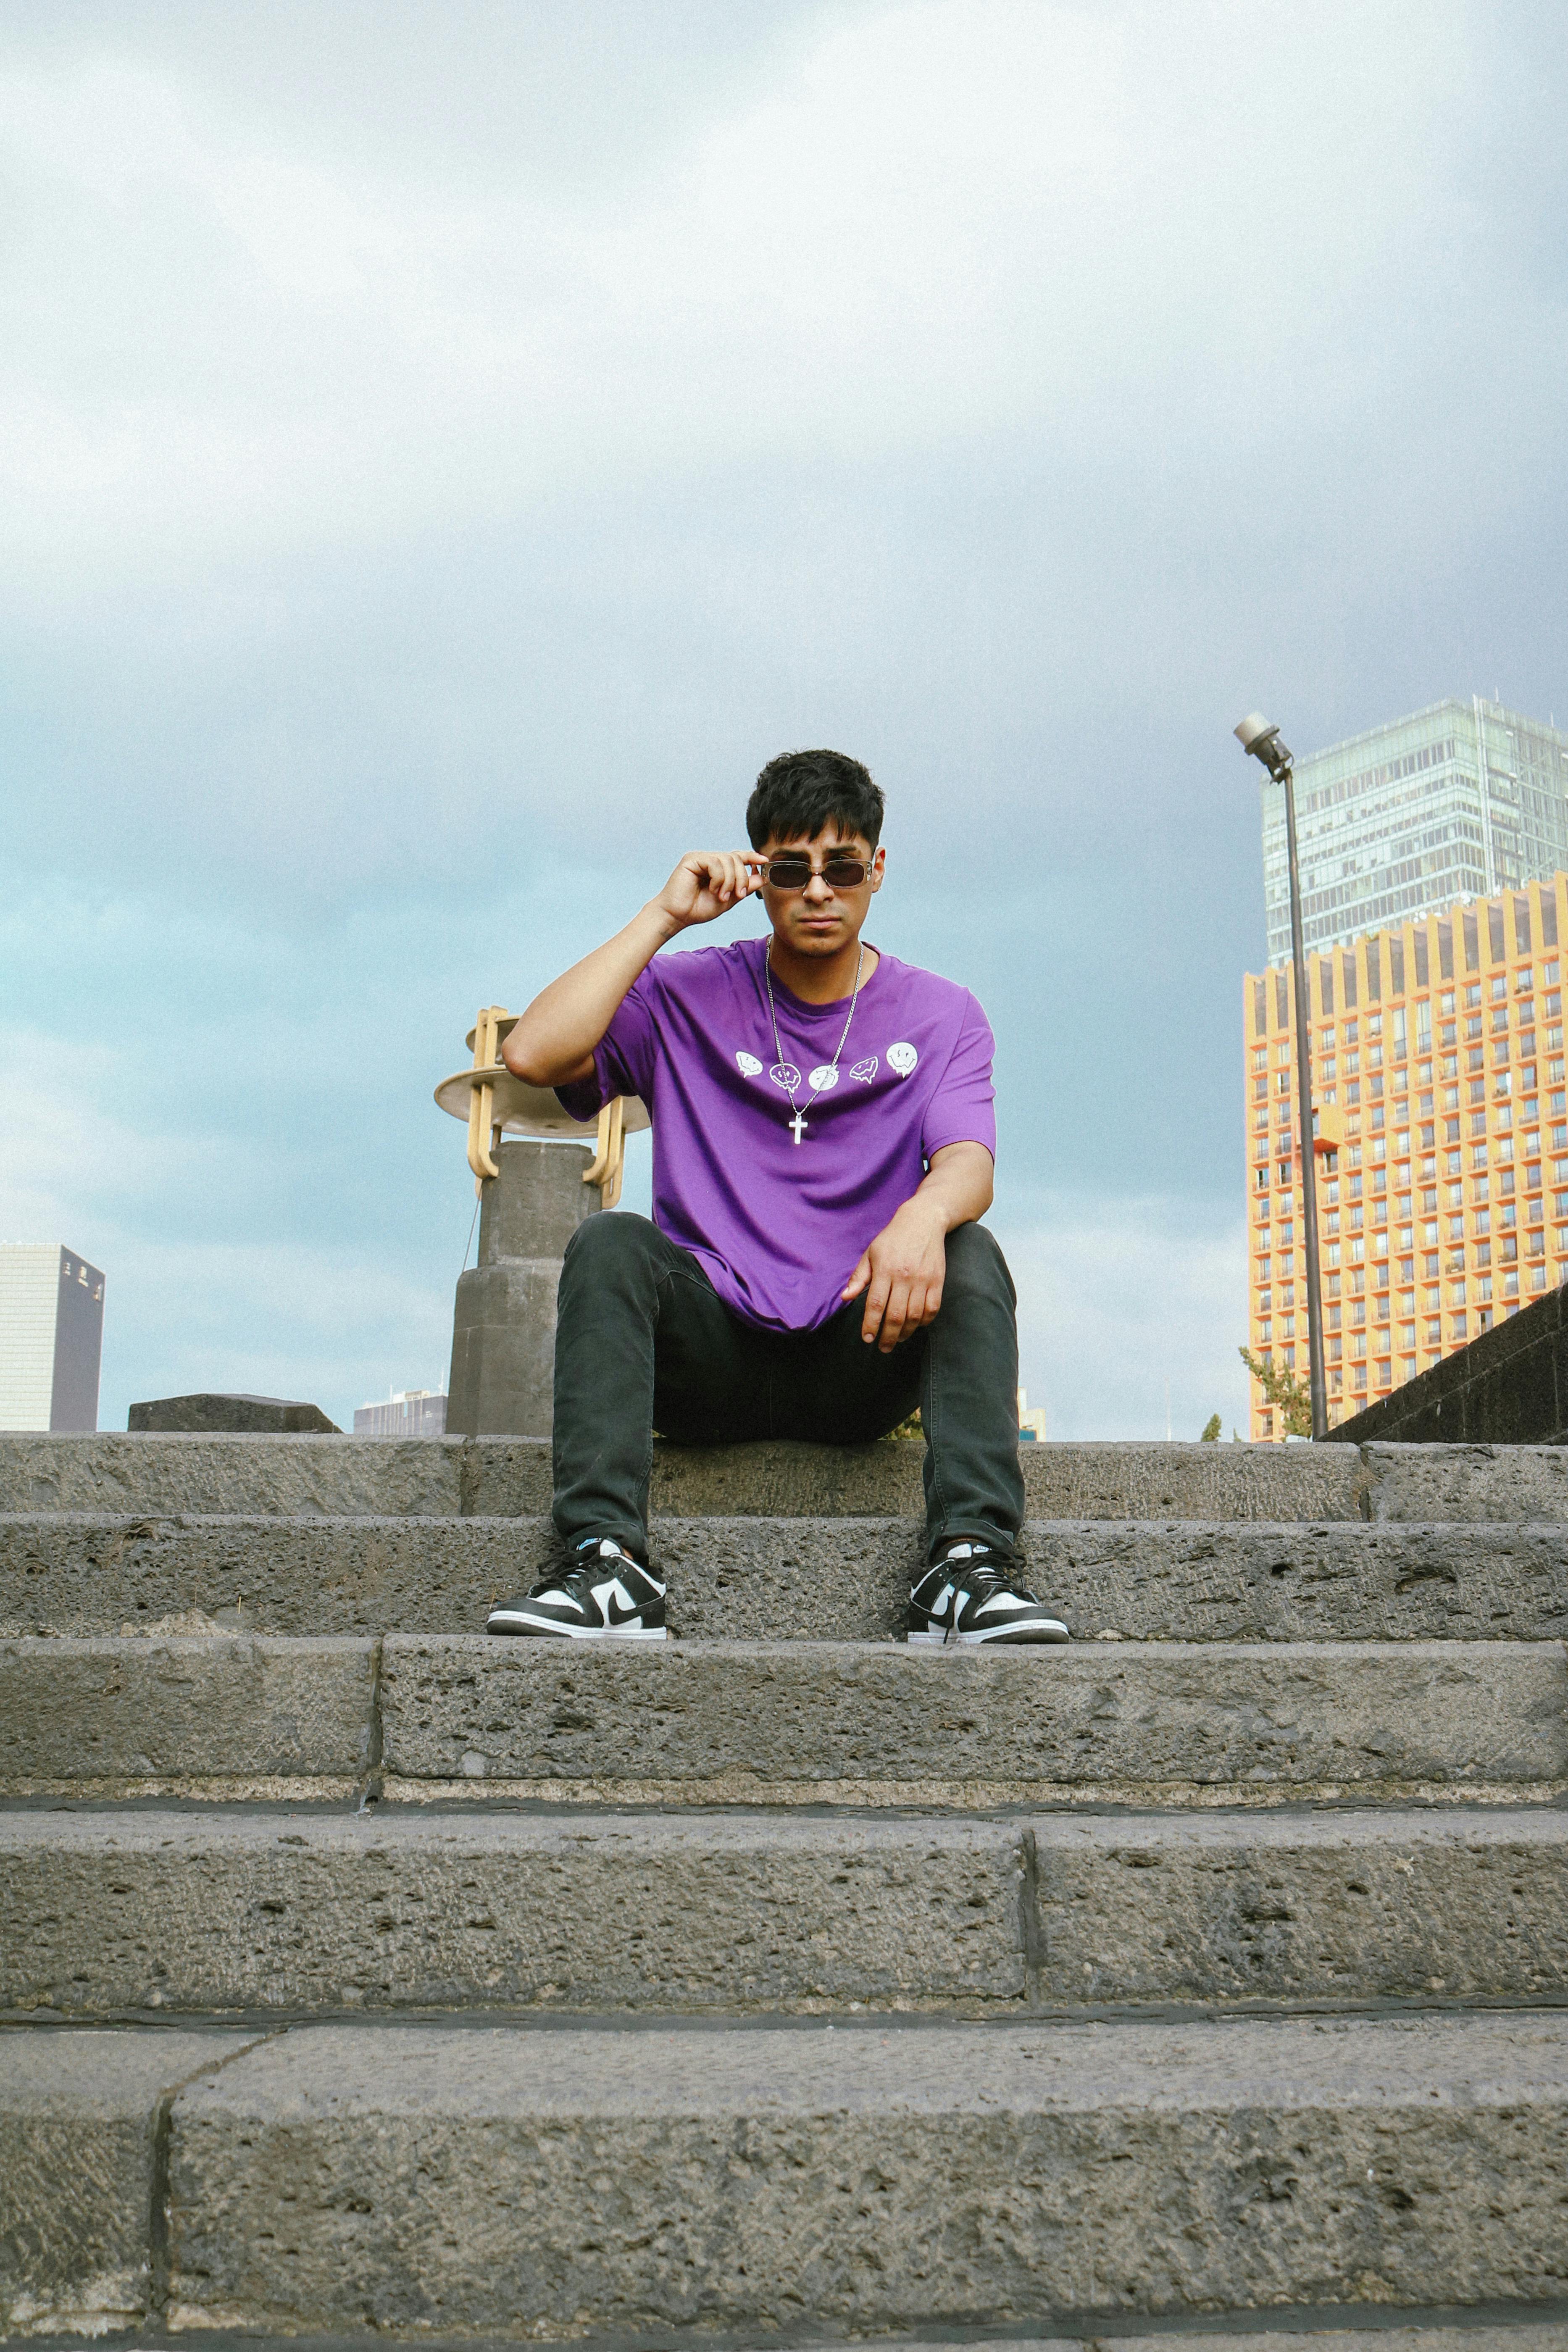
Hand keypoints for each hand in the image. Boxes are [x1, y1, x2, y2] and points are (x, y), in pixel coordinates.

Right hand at [652, 850, 764, 931]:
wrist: (678, 916)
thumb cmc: (699, 909)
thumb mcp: (729, 899)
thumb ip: (744, 888)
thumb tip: (763, 877)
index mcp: (717, 868)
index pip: (738, 857)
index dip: (751, 857)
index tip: (764, 861)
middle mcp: (709, 860)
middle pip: (736, 858)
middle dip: (741, 877)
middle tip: (738, 895)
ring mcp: (701, 858)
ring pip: (727, 860)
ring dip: (730, 880)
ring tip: (721, 896)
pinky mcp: (692, 859)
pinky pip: (715, 862)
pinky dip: (719, 878)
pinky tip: (712, 889)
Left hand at [842, 1201, 947, 1351]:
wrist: (923, 1222)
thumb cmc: (892, 1239)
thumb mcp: (870, 1253)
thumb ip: (858, 1277)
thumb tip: (845, 1298)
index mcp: (885, 1269)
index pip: (875, 1304)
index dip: (871, 1324)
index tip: (867, 1338)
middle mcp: (905, 1276)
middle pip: (896, 1315)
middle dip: (888, 1336)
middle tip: (883, 1347)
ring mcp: (923, 1280)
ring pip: (914, 1316)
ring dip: (905, 1332)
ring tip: (897, 1339)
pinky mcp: (938, 1281)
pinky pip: (932, 1309)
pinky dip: (924, 1322)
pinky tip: (915, 1325)